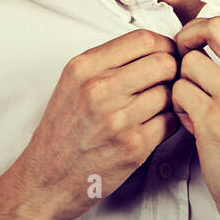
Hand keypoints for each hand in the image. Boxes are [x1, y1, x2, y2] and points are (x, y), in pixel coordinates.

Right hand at [11, 29, 179, 219]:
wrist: (46, 180)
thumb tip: (153, 48)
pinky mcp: (133, 146)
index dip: (163, 45)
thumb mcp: (72, 84)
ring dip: (170, 99)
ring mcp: (118, 119)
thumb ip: (107, 63)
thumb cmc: (62, 132)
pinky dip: (168, 122)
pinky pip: (170, 121)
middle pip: (163, 63)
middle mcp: (99, 90)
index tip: (166, 54)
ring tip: (155, 106)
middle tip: (168, 80)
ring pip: (170, 92)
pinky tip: (152, 125)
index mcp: (84, 68)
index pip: (143, 39)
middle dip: (172, 70)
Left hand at [171, 17, 219, 219]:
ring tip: (190, 105)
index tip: (194, 45)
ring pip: (190, 64)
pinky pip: (180, 92)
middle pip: (215, 27)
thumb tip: (211, 48)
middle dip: (189, 37)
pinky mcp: (214, 121)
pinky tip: (189, 122)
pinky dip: (177, 105)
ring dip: (181, 82)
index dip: (205, 29)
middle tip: (181, 57)